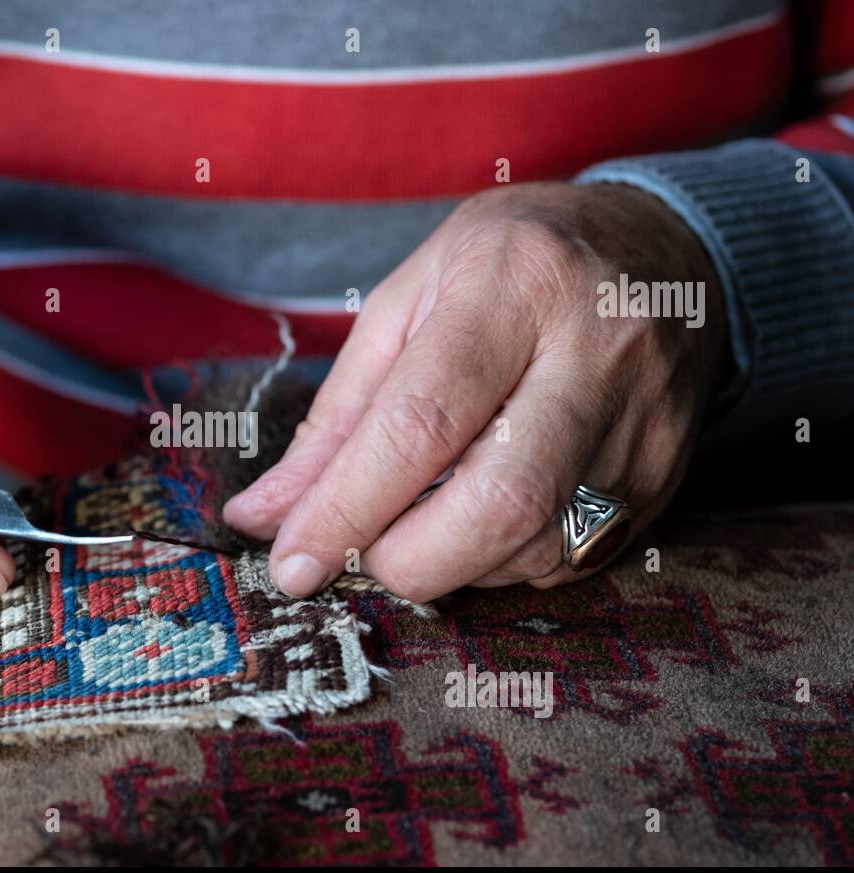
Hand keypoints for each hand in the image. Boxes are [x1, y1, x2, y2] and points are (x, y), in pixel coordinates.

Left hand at [225, 182, 726, 600]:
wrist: (666, 251)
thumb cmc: (512, 267)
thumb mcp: (409, 301)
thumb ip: (335, 416)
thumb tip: (262, 515)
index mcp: (517, 286)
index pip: (423, 423)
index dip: (348, 507)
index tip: (292, 561)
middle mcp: (596, 356)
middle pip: (500, 504)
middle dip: (406, 560)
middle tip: (355, 558)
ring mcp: (643, 426)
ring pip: (535, 546)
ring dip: (449, 564)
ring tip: (417, 520)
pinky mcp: (664, 481)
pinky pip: (566, 559)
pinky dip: (497, 562)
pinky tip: (475, 519)